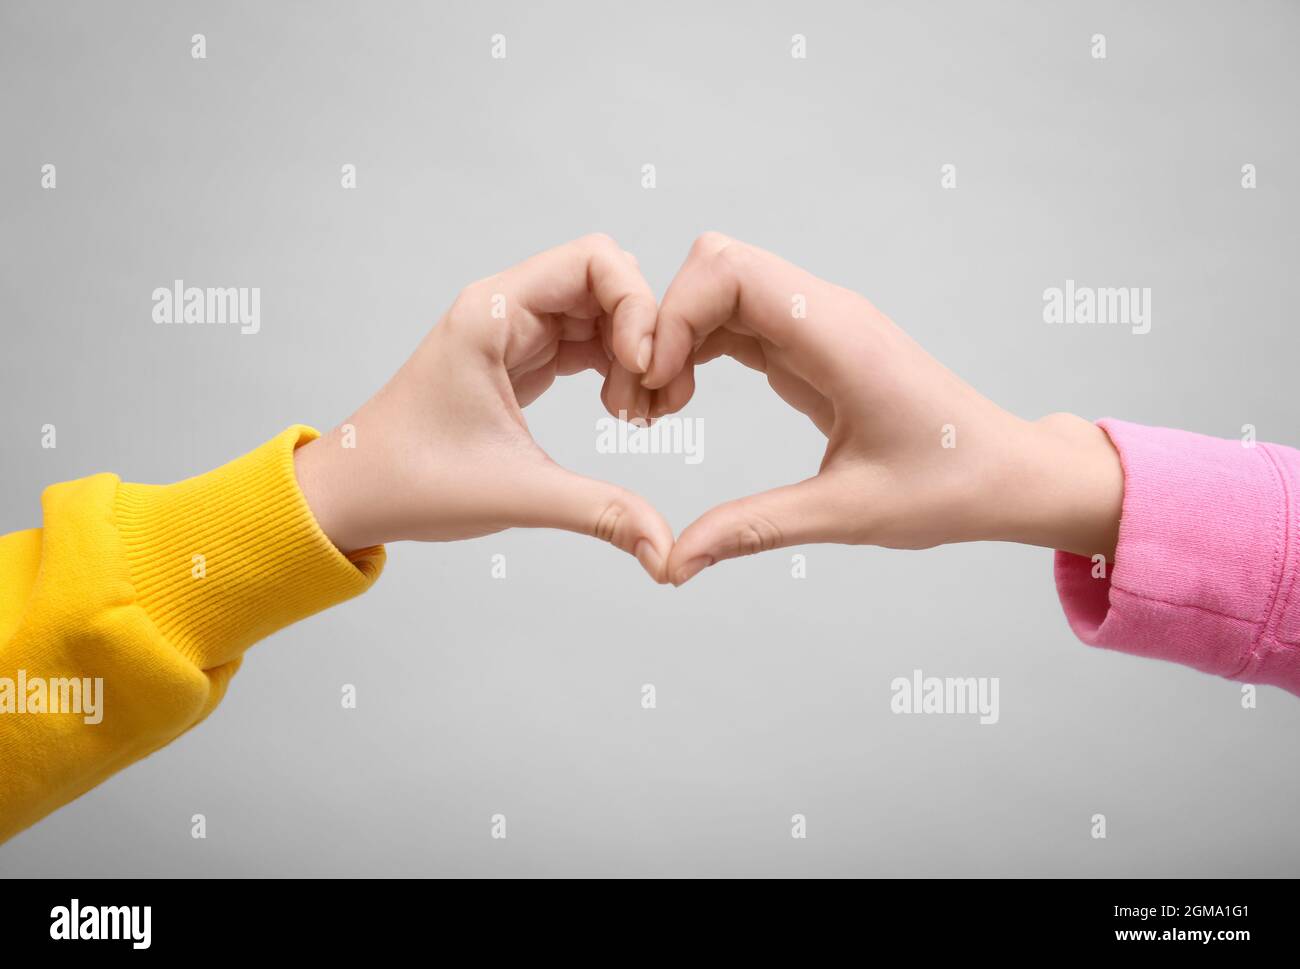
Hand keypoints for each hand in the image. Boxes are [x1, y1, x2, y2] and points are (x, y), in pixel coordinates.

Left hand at [293, 234, 677, 581]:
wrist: (353, 496)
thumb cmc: (409, 481)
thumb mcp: (515, 494)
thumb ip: (600, 512)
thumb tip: (666, 550)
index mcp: (492, 312)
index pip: (594, 260)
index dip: (636, 305)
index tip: (642, 366)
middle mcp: (504, 309)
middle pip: (606, 281)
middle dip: (644, 332)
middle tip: (651, 396)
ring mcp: (513, 332)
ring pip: (601, 313)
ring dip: (633, 354)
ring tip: (636, 413)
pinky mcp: (520, 360)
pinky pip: (586, 343)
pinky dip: (615, 369)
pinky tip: (620, 412)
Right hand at [643, 233, 1123, 585]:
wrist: (1009, 474)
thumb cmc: (950, 486)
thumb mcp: (847, 513)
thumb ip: (753, 529)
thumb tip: (675, 561)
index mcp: (838, 336)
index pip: (729, 269)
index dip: (673, 314)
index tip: (654, 383)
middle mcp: (826, 313)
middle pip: (716, 265)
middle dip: (664, 321)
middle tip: (647, 398)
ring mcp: (820, 324)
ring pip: (722, 289)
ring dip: (678, 336)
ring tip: (660, 406)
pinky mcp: (814, 346)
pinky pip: (740, 321)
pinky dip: (701, 349)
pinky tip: (686, 399)